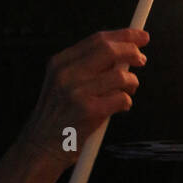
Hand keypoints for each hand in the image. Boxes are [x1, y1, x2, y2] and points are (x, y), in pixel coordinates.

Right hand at [20, 29, 148, 167]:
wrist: (40, 148)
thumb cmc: (58, 116)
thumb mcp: (62, 83)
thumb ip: (87, 66)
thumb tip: (125, 51)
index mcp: (60, 63)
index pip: (97, 39)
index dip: (124, 35)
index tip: (141, 36)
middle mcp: (66, 74)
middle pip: (109, 50)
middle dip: (132, 51)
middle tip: (142, 60)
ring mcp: (76, 92)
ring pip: (120, 75)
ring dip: (131, 83)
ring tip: (127, 91)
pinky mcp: (88, 111)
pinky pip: (122, 98)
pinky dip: (126, 102)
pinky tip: (119, 108)